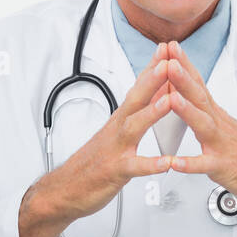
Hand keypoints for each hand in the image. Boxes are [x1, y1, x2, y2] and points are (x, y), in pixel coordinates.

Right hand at [31, 43, 174, 225]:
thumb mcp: (116, 131)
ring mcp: (115, 148)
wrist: (66, 188)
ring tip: (170, 100)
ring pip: (134, 127)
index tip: (168, 48)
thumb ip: (134, 113)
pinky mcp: (115, 171)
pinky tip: (166, 163)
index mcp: (121, 119)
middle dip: (153, 79)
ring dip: (152, 113)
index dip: (153, 67)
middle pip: (136, 99)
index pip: (138, 87)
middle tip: (169, 60)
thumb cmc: (94, 161)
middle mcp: (117, 129)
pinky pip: (134, 167)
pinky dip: (150, 165)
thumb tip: (153, 95)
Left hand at [163, 41, 236, 236]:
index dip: (184, 65)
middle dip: (182, 77)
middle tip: (168, 58)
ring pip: (203, 125)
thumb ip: (207, 113)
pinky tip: (175, 162)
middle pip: (200, 97)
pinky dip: (190, 164)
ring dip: (187, 111)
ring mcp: (222, 145)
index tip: (169, 46)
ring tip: (171, 98)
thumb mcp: (227, 127)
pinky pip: (206, 166)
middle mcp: (220, 126)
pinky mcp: (225, 168)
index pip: (199, 84)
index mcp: (218, 116)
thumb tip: (188, 96)